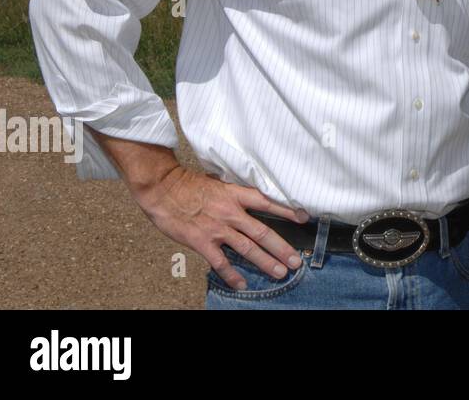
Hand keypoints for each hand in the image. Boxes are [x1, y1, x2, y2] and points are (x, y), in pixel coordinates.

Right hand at [137, 165, 309, 290]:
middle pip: (263, 232)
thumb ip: (234, 195)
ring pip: (248, 249)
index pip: (268, 203)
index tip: (304, 218)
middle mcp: (232, 213)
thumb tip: (249, 200)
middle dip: (282, 248)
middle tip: (296, 260)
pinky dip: (232, 274)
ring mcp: (218, 229)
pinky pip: (221, 262)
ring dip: (266, 262)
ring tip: (280, 272)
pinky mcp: (203, 242)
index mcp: (236, 195)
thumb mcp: (218, 184)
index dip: (288, 211)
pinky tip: (242, 284)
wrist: (163, 189)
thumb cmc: (188, 185)